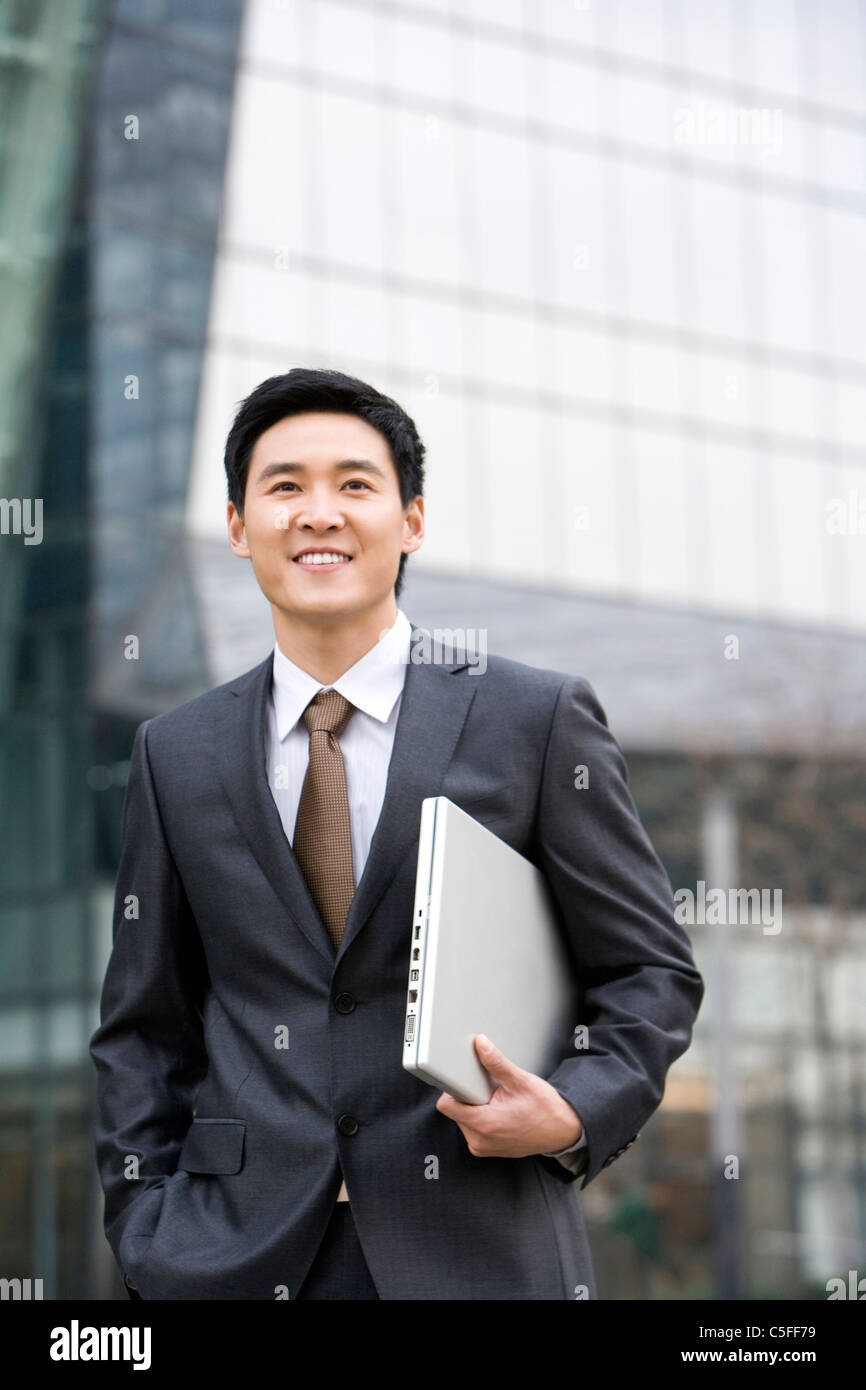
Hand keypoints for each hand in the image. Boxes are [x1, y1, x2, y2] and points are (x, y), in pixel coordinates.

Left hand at [435, 1034, 583, 1157]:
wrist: (562, 1130)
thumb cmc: (545, 1109)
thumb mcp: (520, 1080)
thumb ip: (495, 1062)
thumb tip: (480, 1044)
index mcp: (484, 1124)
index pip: (446, 1105)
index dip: (453, 1088)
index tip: (464, 1080)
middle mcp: (479, 1140)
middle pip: (454, 1110)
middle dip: (469, 1096)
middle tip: (490, 1091)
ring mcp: (482, 1147)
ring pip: (463, 1119)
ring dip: (475, 1107)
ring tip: (497, 1102)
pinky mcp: (486, 1149)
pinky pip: (472, 1128)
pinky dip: (481, 1117)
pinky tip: (499, 1111)